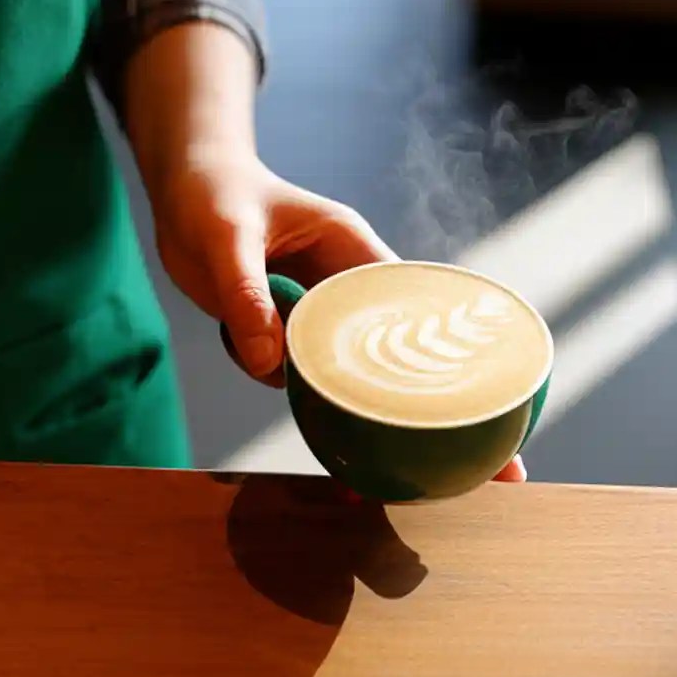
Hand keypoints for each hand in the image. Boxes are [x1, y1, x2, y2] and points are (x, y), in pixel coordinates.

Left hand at [123, 22, 524, 482]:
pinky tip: (334, 461)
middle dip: (437, 413)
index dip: (456, 356)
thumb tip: (268, 365)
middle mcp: (346, 290)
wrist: (182, 190)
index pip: (416, 309)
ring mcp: (319, 320)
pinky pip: (308, 386)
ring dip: (368, 428)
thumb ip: (246, 297)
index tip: (495, 403)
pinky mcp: (289, 340)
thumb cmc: (214, 193)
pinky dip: (317, 418)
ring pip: (354, 381)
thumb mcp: (227, 238)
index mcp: (353, 251)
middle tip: (494, 471)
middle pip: (402, 358)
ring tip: (395, 486)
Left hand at [151, 151, 395, 386]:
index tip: (383, 369)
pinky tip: (241, 346)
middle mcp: (335, 278)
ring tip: (265, 356)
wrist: (177, 190)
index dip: (399, 333)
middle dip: (348, 364)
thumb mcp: (228, 236)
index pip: (394, 294)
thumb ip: (247, 295)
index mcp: (347, 244)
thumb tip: (268, 362)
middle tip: (320, 383)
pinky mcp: (278, 322)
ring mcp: (307, 304)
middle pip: (368, 336)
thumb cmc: (214, 191)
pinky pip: (285, 361)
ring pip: (325, 355)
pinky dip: (266, 366)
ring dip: (299, 369)